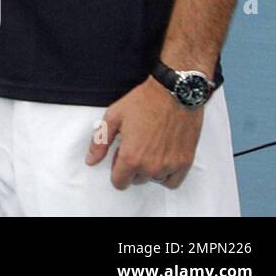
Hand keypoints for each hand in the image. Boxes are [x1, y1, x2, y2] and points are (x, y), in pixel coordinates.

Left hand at [85, 77, 202, 189]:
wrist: (174, 93)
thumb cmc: (144, 102)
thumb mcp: (113, 117)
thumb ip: (100, 142)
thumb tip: (91, 160)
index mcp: (131, 157)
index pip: (119, 182)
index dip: (116, 170)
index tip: (119, 157)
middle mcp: (151, 166)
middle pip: (135, 180)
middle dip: (132, 167)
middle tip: (135, 145)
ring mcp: (169, 166)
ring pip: (153, 179)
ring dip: (149, 170)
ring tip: (149, 147)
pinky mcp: (185, 162)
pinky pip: (172, 182)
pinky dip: (166, 175)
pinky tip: (162, 158)